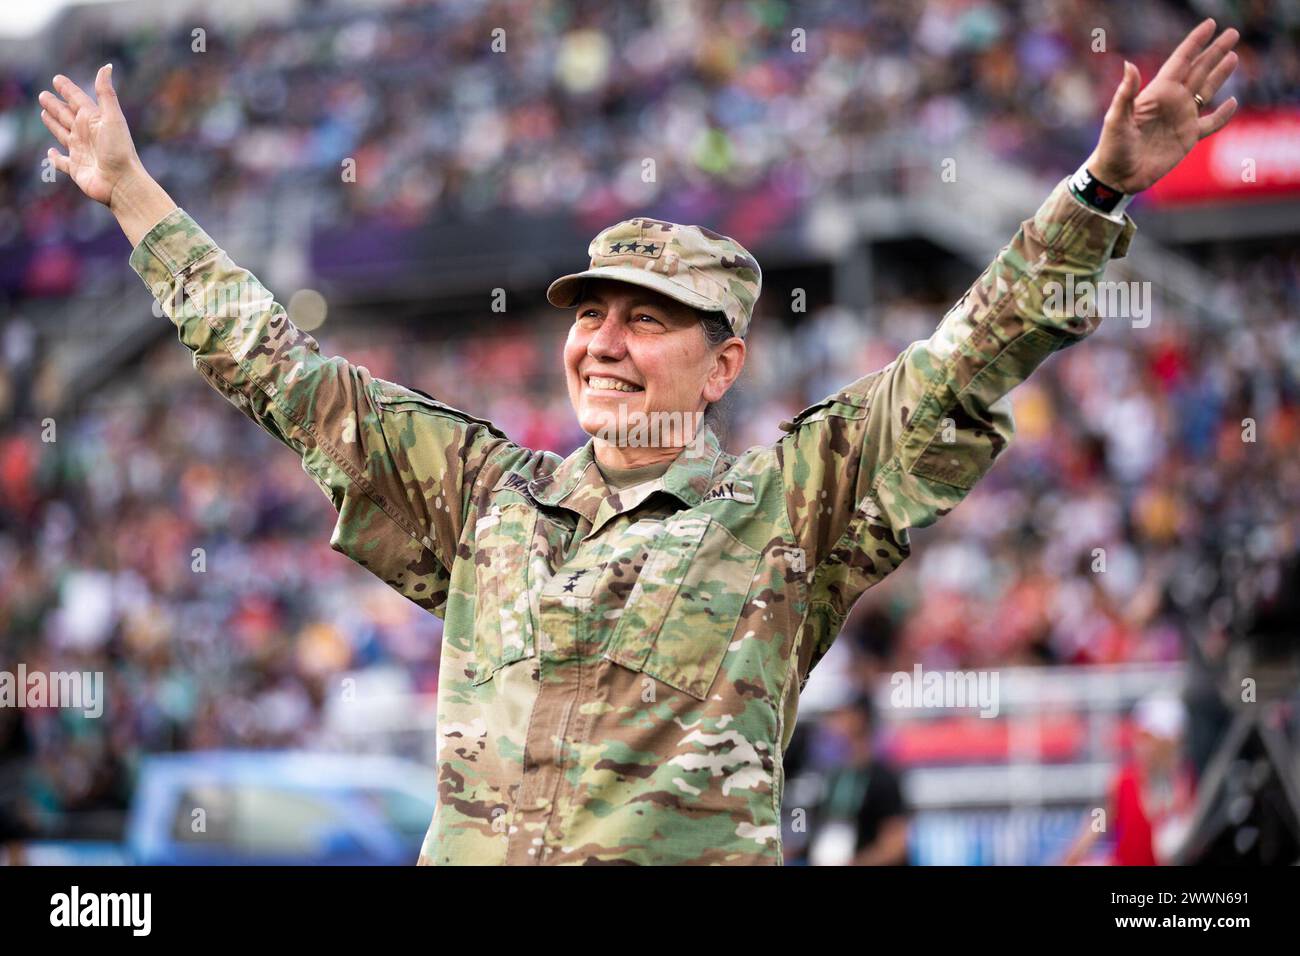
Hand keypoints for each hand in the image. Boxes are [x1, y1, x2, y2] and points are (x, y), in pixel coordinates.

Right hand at [39, 64, 145, 207]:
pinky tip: (50, 152)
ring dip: (53, 124)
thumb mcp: (112, 117)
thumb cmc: (119, 150)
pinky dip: (55, 158)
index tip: (57, 79)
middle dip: (55, 105)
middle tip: (43, 95)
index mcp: (94, 120)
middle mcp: (87, 135)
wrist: (123, 183)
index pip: (78, 100)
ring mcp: (81, 152)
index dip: (68, 90)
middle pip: (66, 115)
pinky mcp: (76, 169)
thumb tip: (106, 66)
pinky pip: (62, 162)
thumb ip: (106, 93)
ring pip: (62, 134)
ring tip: (44, 113)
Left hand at [1086, 19, 1239, 194]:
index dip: (1195, 42)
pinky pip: (1211, 123)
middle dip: (1215, 51)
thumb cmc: (1112, 147)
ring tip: (1233, 56)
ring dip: (1220, 74)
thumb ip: (1126, 93)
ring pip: (1207, 90)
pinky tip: (1233, 102)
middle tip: (1232, 33)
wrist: (1117, 176)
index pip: (1181, 61)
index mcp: (1157, 93)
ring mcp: (1181, 119)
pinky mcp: (1188, 138)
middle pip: (1199, 70)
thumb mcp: (1116, 119)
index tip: (1210, 24)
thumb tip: (1128, 64)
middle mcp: (1172, 102)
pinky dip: (1223, 114)